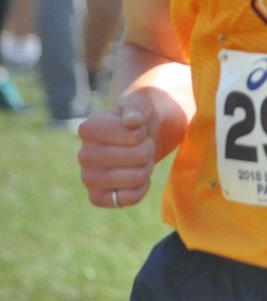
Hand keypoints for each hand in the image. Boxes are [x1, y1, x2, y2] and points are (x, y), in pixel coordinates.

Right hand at [78, 92, 160, 209]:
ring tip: (138, 158)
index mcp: (88, 129)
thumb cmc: (140, 116)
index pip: (134, 137)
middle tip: (140, 144)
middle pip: (137, 157)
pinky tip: (135, 174)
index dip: (143, 132)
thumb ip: (138, 107)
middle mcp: (83, 155)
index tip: (136, 128)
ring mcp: (88, 178)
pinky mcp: (97, 196)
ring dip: (146, 168)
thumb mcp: (143, 101)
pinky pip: (128, 199)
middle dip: (148, 150)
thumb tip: (131, 121)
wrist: (141, 134)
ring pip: (135, 179)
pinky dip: (141, 188)